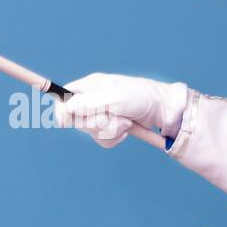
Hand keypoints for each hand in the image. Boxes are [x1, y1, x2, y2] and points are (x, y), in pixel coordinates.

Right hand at [53, 72, 188, 148]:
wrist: (164, 110)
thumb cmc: (141, 98)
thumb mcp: (115, 98)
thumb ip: (90, 104)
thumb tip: (67, 109)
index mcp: (89, 86)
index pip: (63, 99)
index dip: (62, 111)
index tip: (67, 121)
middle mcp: (92, 100)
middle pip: (76, 120)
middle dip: (97, 122)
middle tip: (115, 117)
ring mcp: (102, 114)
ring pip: (90, 132)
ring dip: (110, 130)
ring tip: (126, 122)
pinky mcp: (111, 127)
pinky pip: (103, 140)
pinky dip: (115, 138)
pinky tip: (127, 130)